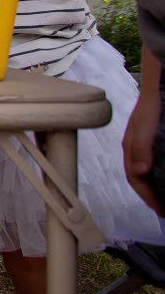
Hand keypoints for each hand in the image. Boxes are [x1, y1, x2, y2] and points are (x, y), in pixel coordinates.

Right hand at [124, 83, 163, 215]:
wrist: (158, 83)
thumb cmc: (152, 105)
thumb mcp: (145, 128)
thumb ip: (141, 148)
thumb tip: (141, 172)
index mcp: (131, 148)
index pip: (135, 178)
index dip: (147, 197)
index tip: (161, 211)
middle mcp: (134, 148)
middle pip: (137, 177)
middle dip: (148, 195)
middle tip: (162, 209)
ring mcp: (142, 143)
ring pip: (143, 170)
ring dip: (151, 186)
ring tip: (162, 197)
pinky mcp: (150, 139)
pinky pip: (149, 162)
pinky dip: (155, 174)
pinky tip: (161, 174)